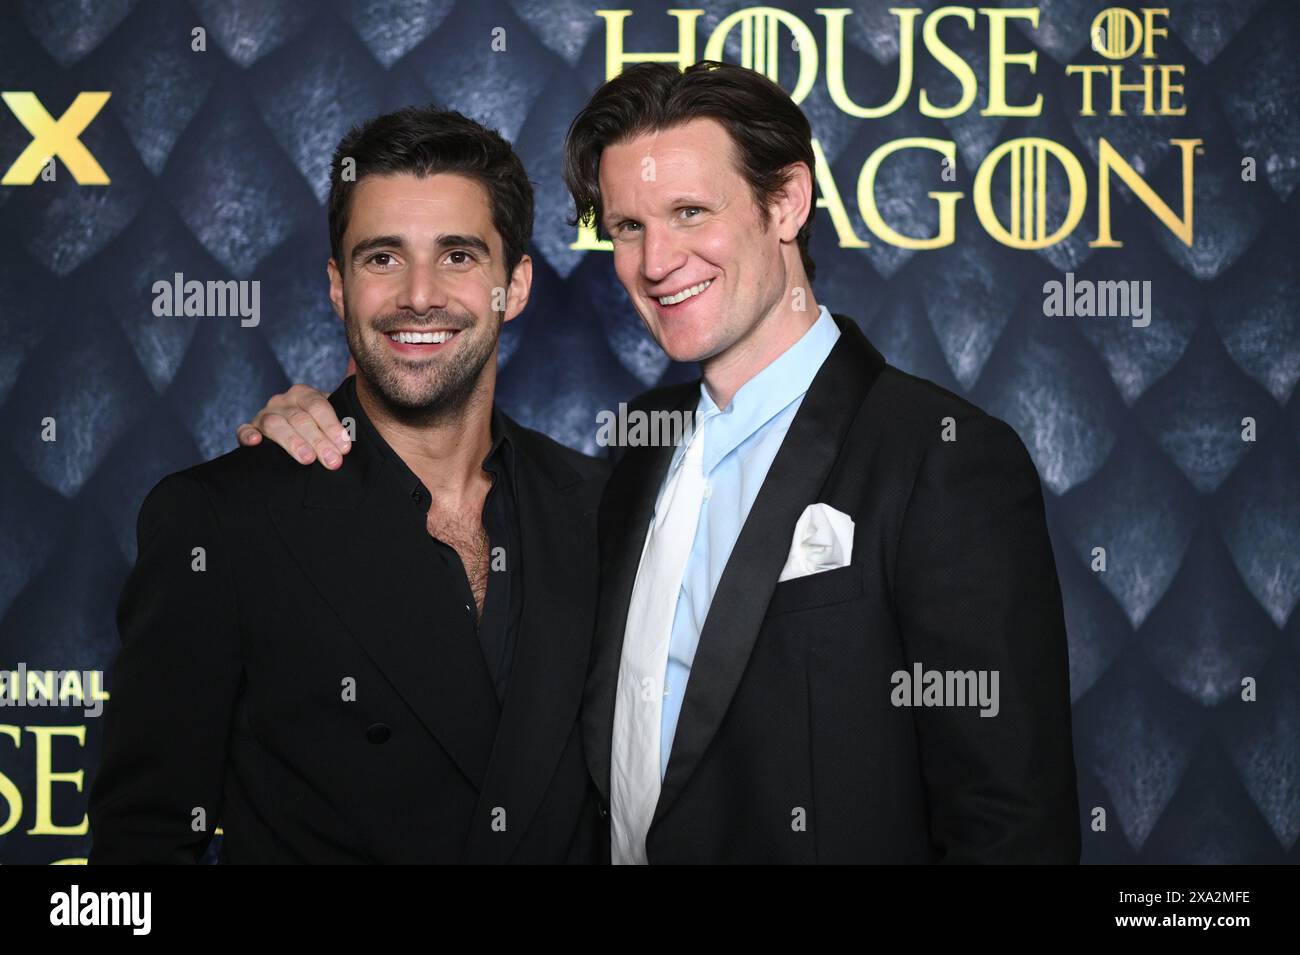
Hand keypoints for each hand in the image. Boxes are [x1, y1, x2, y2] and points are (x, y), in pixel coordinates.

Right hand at [235, 384, 350, 468]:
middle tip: (333, 461)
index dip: (332, 426)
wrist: (297, 433)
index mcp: (304, 394)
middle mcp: (282, 401)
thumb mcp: (332, 422)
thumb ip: (344, 425)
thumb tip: (358, 438)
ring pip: (275, 424)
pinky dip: (248, 435)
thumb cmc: (320, 429)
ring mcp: (264, 415)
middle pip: (300, 418)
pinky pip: (244, 430)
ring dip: (293, 442)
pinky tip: (256, 443)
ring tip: (308, 459)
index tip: (345, 447)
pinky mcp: (250, 429)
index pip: (318, 406)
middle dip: (318, 441)